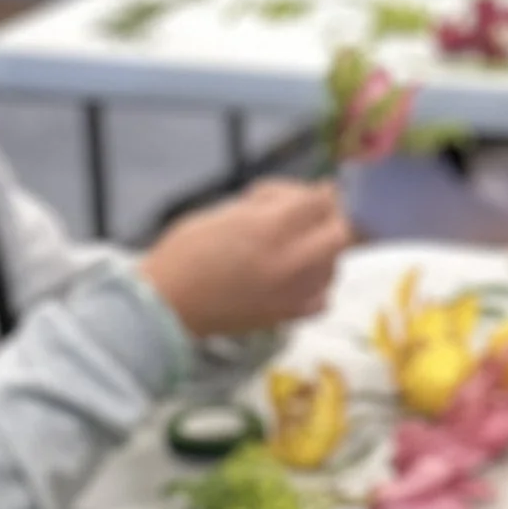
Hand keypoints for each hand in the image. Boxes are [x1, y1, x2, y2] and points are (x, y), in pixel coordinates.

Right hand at [139, 180, 350, 339]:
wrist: (168, 305)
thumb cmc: (187, 251)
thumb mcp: (227, 210)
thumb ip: (271, 203)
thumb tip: (309, 195)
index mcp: (270, 229)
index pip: (318, 201)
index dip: (312, 191)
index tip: (299, 193)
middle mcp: (290, 263)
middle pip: (339, 233)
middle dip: (327, 218)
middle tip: (305, 216)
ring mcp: (292, 293)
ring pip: (334, 264)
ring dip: (322, 249)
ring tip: (294, 245)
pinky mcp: (287, 317)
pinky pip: (323, 297)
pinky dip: (317, 283)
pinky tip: (296, 276)